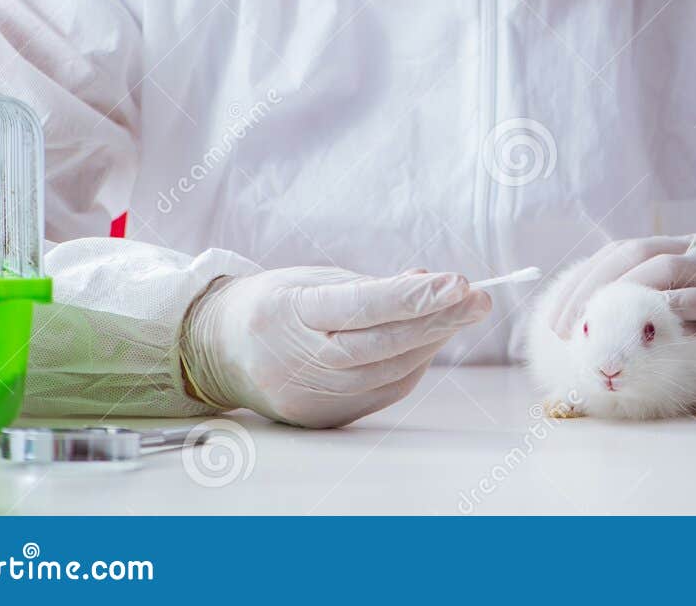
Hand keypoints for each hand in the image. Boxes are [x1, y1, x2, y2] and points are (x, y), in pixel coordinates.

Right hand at [181, 266, 490, 427]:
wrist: (217, 351)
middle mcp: (296, 360)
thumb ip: (372, 285)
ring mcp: (308, 396)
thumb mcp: (312, 278)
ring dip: (431, 342)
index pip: (362, 306)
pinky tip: (427, 342)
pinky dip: (411, 365)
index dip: (414, 297)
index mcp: (288, 312)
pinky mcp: (322, 417)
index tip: (459, 283)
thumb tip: (432, 286)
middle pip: (381, 345)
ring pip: (389, 372)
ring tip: (459, 312)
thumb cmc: (273, 302)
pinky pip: (382, 391)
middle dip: (438, 321)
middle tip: (479, 300)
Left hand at [550, 235, 695, 381]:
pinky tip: (644, 325)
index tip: (553, 314)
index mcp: (690, 251)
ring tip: (591, 329)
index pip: (624, 252)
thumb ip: (666, 315)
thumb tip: (605, 340)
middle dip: (590, 286)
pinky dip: (671, 308)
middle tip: (561, 325)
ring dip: (619, 297)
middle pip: (634, 253)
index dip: (584, 278)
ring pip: (663, 267)